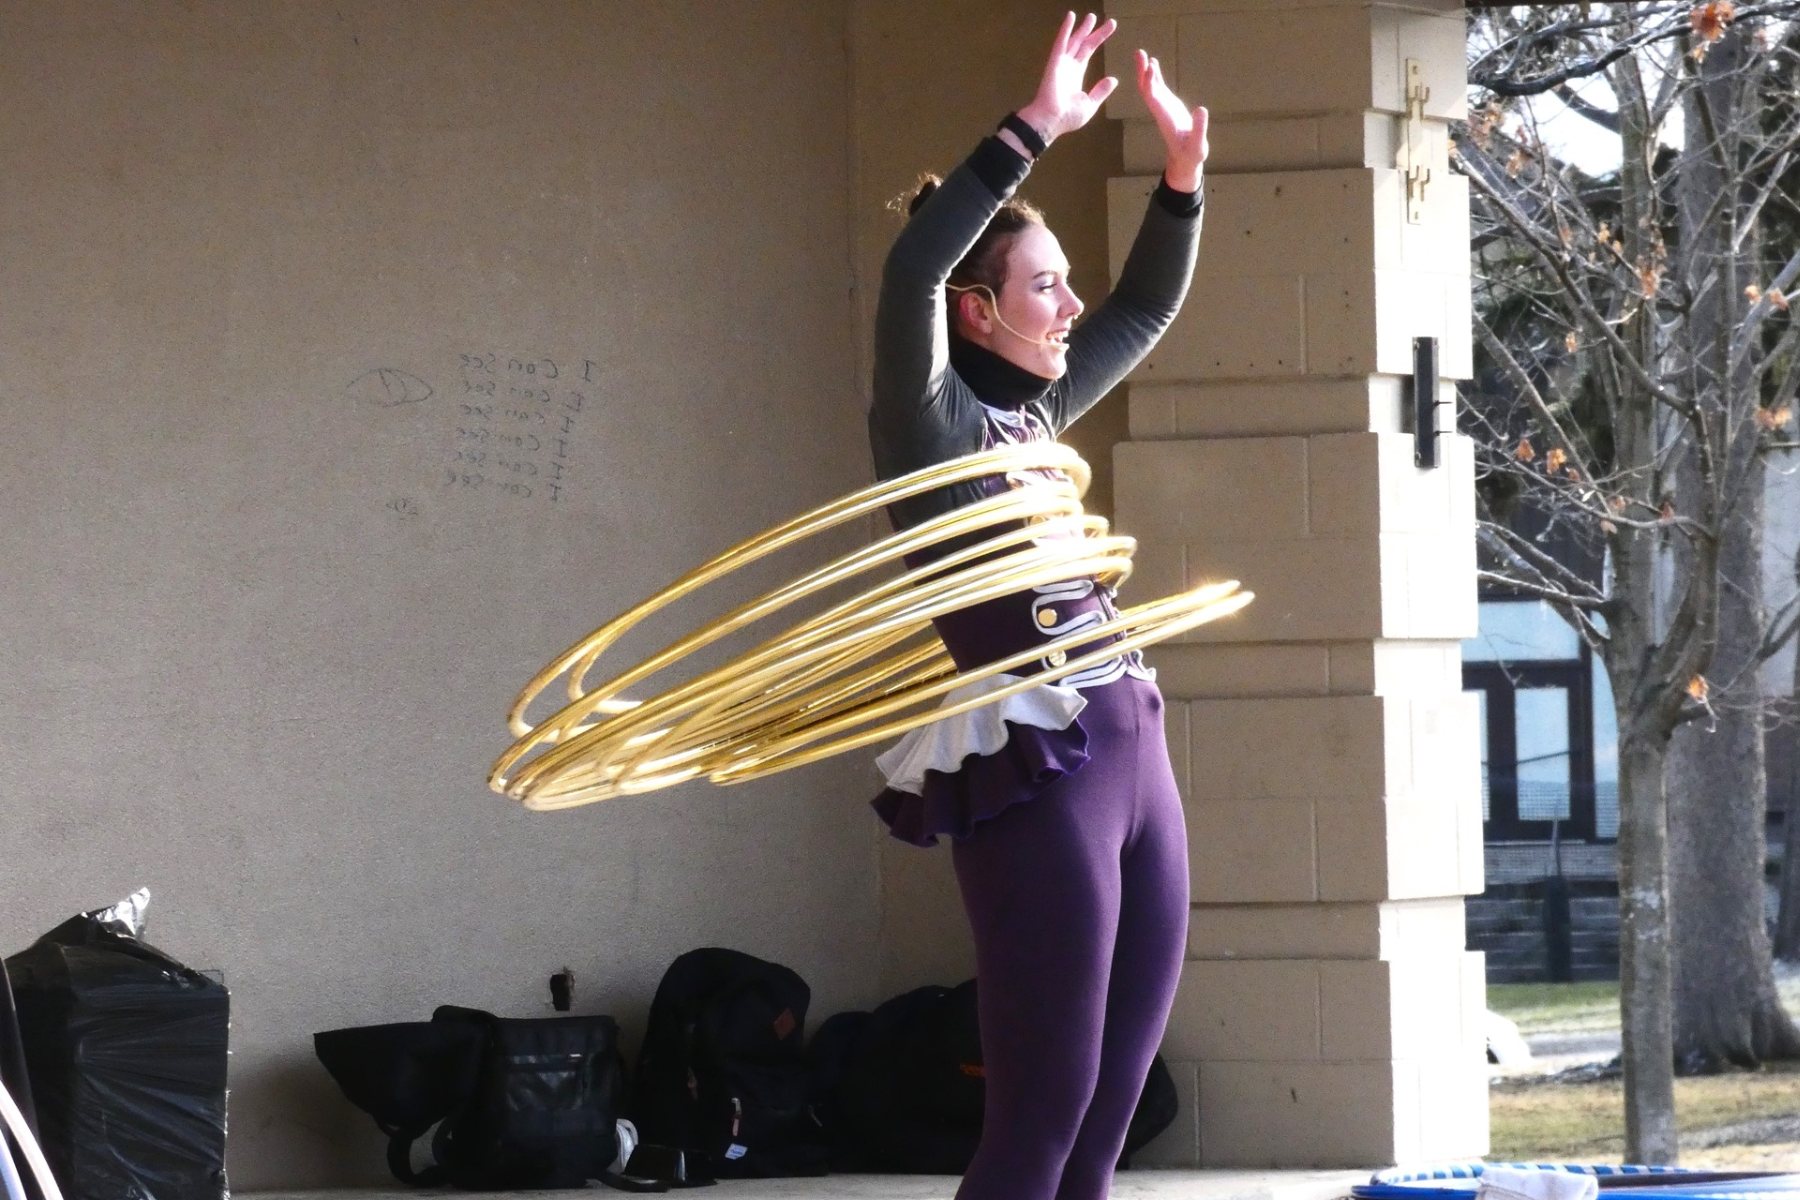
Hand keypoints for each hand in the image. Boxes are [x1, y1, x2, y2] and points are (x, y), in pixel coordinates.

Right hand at [1015, 12, 1118, 146]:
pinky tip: (1071, 17)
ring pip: (1074, 40)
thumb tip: (1113, 80)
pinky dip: (1065, 29)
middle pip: (1084, 44)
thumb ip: (1101, 91)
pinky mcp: (1055, 62)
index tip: (1110, 28)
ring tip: (1091, 16)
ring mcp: (1061, 63)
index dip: (1099, 39)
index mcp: (1076, 75)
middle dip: (1094, 32)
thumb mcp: (1089, 104)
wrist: (1051, 121)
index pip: (1089, 52)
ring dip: (1082, 28)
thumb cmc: (1067, 117)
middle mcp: (1069, 66)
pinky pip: (1061, 42)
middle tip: (1107, 21)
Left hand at [1135, 49, 1207, 190]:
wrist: (1185, 159)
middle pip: (1146, 89)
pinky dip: (1155, 75)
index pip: (1154, 98)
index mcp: (1165, 118)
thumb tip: (1201, 110)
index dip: (1151, 83)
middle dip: (1142, 72)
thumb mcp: (1198, 144)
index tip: (1150, 68)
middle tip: (1139, 53)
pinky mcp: (1168, 106)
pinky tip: (1153, 62)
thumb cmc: (1192, 153)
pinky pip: (1158, 88)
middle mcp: (1160, 110)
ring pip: (1149, 87)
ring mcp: (1162, 107)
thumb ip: (1199, 128)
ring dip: (1145, 70)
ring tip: (1141, 53)